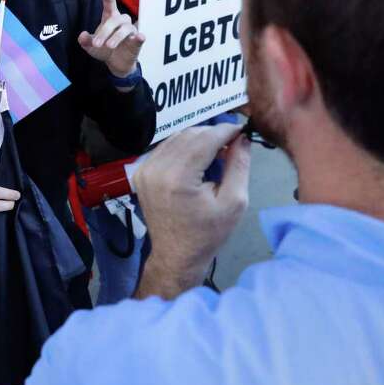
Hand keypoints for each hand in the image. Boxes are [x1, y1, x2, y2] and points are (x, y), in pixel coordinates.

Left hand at [78, 0, 144, 78]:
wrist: (116, 64)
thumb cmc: (104, 50)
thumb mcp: (91, 46)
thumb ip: (85, 41)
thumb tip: (82, 36)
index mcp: (109, 18)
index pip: (109, 2)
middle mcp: (121, 21)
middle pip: (114, 20)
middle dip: (104, 32)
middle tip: (96, 44)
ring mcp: (130, 31)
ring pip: (125, 29)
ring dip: (116, 37)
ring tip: (109, 46)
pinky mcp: (137, 42)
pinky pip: (139, 38)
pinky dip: (139, 37)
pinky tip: (139, 37)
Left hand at [133, 124, 251, 297]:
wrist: (176, 254)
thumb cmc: (208, 233)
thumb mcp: (234, 202)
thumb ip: (239, 165)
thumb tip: (242, 138)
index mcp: (178, 177)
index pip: (205, 139)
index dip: (226, 131)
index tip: (242, 130)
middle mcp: (157, 169)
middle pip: (190, 135)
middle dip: (213, 134)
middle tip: (232, 143)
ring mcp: (145, 169)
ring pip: (177, 138)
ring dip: (198, 139)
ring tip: (217, 150)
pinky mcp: (141, 172)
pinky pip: (165, 148)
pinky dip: (183, 147)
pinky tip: (197, 158)